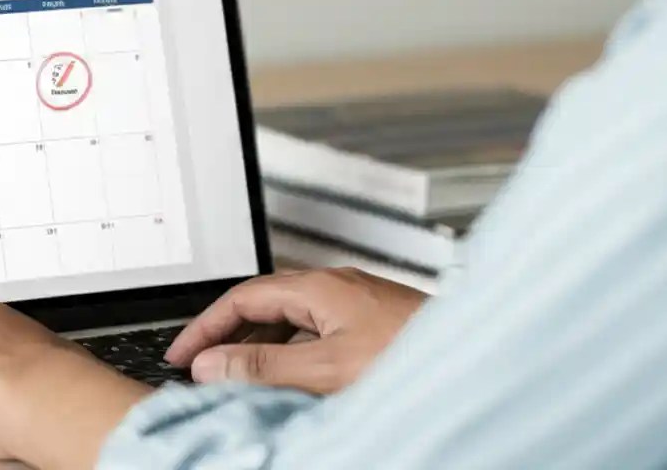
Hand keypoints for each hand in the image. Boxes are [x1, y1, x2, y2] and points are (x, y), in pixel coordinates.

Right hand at [166, 268, 426, 392]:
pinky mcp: (377, 325)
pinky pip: (317, 334)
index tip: (181, 354)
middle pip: (265, 305)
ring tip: (239, 379)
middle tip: (201, 368)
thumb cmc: (417, 358)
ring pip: (293, 321)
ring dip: (260, 347)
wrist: (485, 358)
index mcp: (321, 287)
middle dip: (228, 336)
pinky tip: (295, 380)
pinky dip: (292, 353)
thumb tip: (213, 364)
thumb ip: (265, 365)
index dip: (205, 327)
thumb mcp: (327, 369)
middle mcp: (338, 288)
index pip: (243, 297)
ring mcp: (359, 305)